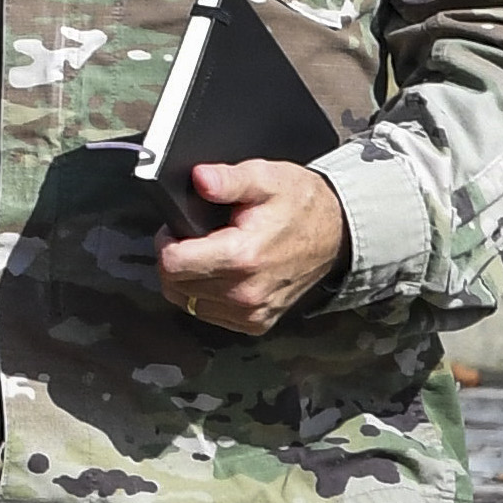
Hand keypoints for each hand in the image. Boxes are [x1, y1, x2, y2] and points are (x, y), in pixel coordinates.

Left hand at [154, 160, 348, 335]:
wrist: (336, 233)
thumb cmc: (299, 205)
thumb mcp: (265, 178)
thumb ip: (228, 179)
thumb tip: (200, 179)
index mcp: (242, 257)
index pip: (172, 264)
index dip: (165, 242)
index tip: (175, 229)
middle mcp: (245, 293)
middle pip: (175, 285)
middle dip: (174, 259)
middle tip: (190, 238)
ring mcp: (252, 313)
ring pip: (188, 303)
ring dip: (187, 279)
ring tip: (206, 253)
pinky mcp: (256, 323)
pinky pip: (210, 314)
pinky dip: (205, 296)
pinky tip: (219, 273)